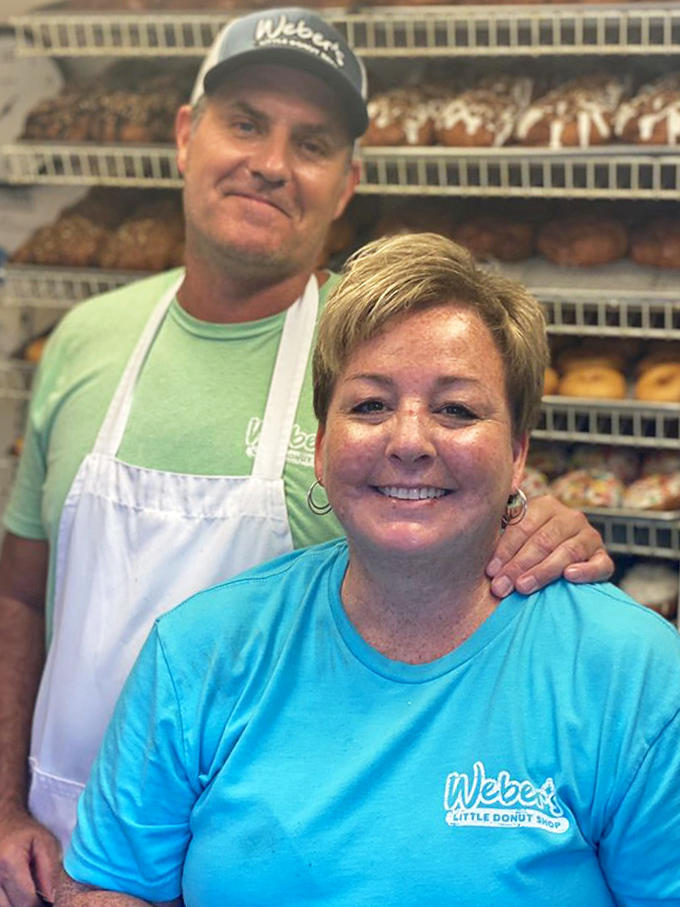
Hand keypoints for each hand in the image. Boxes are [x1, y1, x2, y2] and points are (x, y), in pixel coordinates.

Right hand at [0, 809, 60, 906]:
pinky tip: (17, 889)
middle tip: (39, 895)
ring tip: (27, 890)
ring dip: (17, 903)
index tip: (49, 900)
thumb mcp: (45, 844)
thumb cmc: (26, 833)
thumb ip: (49, 871)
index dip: (41, 904)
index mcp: (9, 861)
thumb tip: (51, 899)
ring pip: (3, 906)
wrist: (3, 822)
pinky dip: (9, 900)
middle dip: (29, 904)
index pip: (26, 900)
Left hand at [486, 495, 613, 597]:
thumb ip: (502, 536)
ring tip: (523, 587)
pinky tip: (569, 577)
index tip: (491, 571)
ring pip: (567, 552)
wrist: (565, 553)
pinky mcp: (603, 556)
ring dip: (543, 571)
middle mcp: (570, 517)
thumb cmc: (529, 547)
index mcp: (545, 505)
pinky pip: (599, 564)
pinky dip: (586, 570)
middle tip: (502, 587)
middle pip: (543, 541)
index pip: (523, 527)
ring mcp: (589, 536)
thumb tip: (475, 540)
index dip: (505, 550)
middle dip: (519, 565)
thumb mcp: (517, 536)